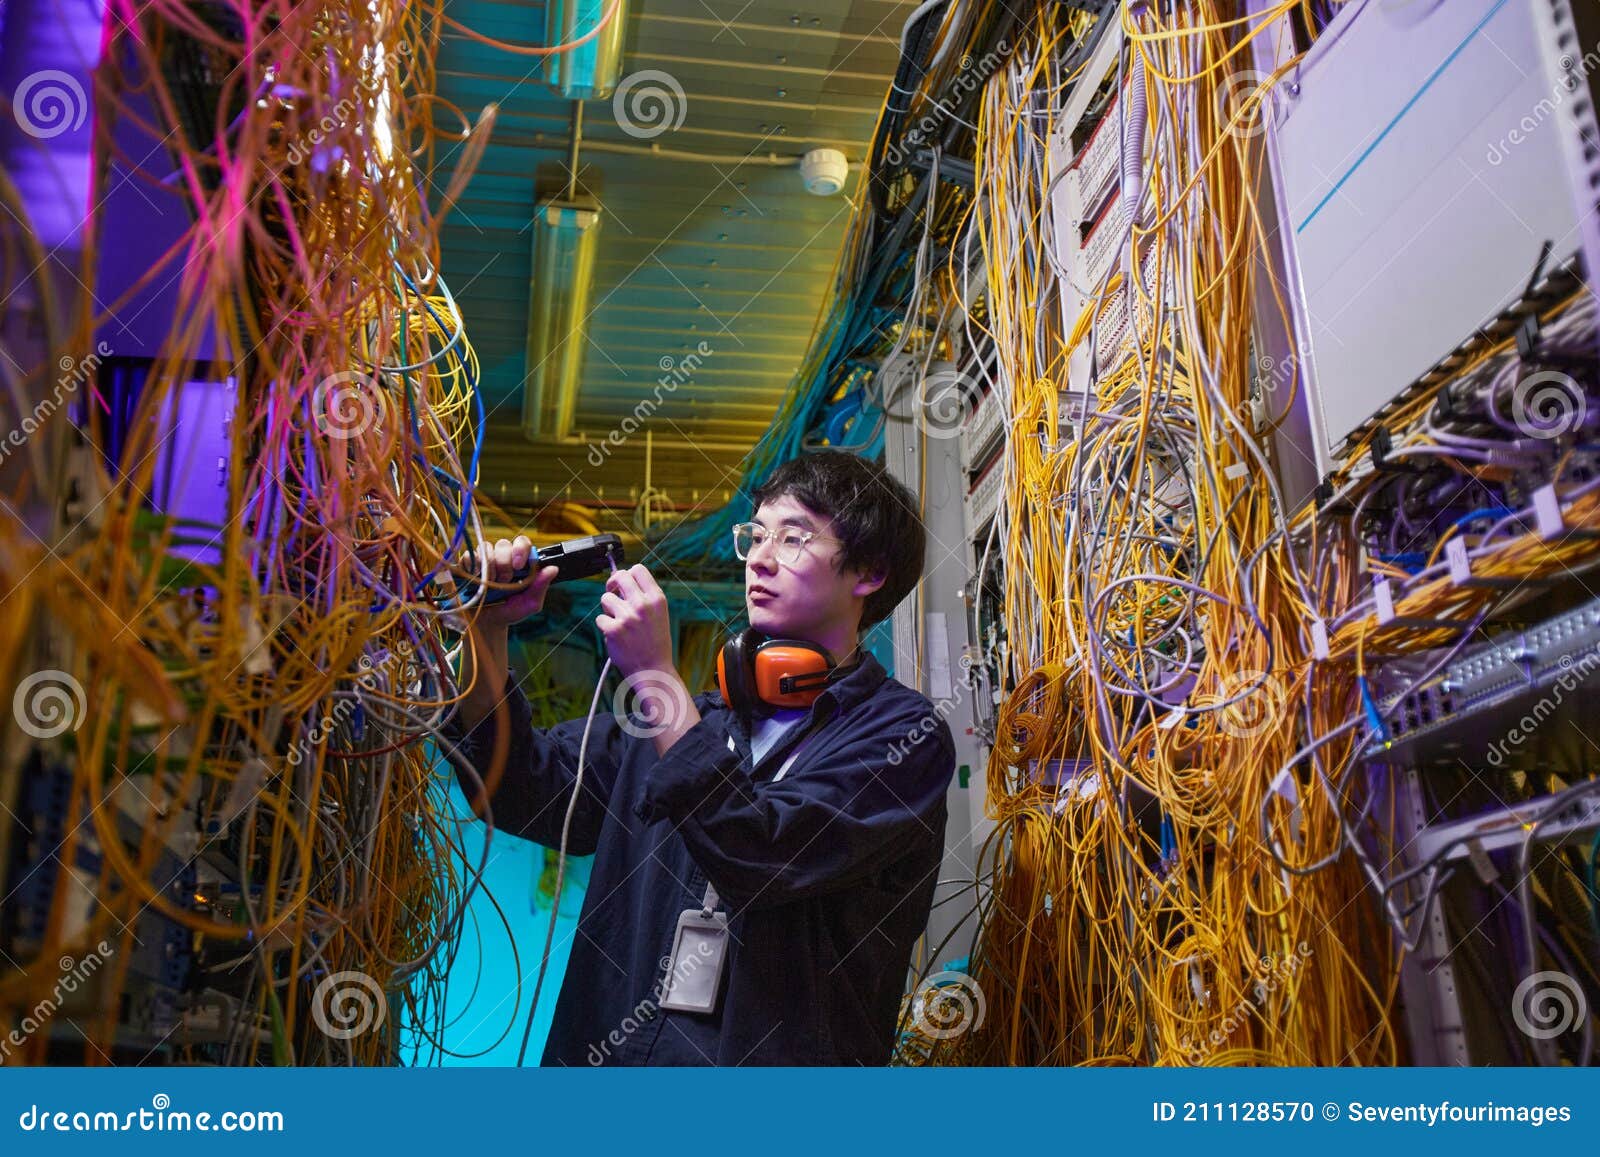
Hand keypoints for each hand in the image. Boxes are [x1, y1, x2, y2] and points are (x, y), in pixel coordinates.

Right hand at [461, 536, 558, 630]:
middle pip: (503, 544)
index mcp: (519, 562)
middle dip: (504, 563)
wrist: (487, 624)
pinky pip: (470, 555)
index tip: (518, 565)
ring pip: (486, 547)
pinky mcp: (467, 564)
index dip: (520, 549)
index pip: (522, 542)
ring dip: (489, 567)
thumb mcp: (530, 603)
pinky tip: (476, 579)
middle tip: (503, 582)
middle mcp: (502, 556)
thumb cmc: (510, 611)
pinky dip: (473, 566)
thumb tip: (553, 569)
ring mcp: (484, 559)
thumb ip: (541, 586)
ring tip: (490, 584)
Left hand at [595, 564, 673, 679]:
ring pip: (606, 598)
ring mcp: (627, 617)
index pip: (638, 569)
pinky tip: (617, 636)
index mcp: (657, 598)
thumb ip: (642, 595)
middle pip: (620, 576)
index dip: (628, 574)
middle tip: (613, 594)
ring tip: (620, 623)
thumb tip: (618, 577)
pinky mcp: (613, 629)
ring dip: (608, 609)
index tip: (623, 584)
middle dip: (612, 584)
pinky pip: (600, 618)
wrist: (653, 670)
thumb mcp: (658, 614)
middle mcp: (643, 605)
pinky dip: (605, 626)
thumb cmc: (654, 642)